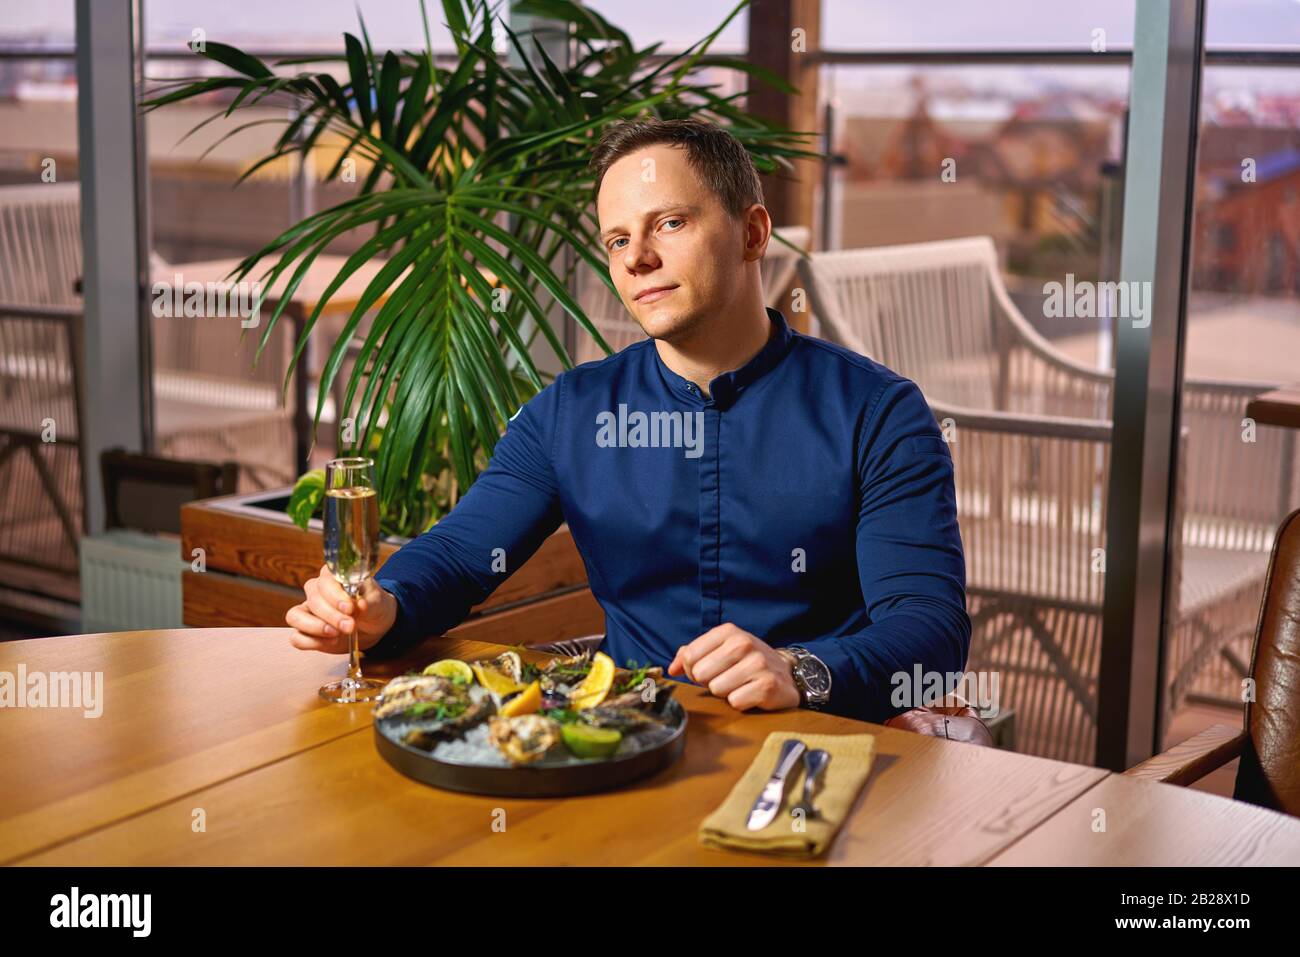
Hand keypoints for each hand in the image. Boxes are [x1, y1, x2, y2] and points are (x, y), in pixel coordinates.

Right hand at [286, 564, 396, 653]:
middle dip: (331, 616)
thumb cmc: (374, 606)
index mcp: (333, 577)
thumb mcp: (378, 602)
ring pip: (295, 616)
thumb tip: (360, 604)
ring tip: (336, 635)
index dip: (335, 595)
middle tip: (350, 626)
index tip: (350, 608)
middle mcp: (316, 591)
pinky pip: (296, 637)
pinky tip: (331, 642)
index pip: (325, 581)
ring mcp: (308, 611)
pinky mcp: (306, 631)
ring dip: (316, 628)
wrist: (374, 625)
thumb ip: (369, 602)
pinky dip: (311, 642)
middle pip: (313, 600)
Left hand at [667, 623, 800, 711]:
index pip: (690, 656)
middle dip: (708, 682)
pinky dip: (740, 703)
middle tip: (725, 679)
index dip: (693, 670)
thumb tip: (672, 669)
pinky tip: (750, 694)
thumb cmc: (746, 661)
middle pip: (701, 674)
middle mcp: (743, 643)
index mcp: (728, 632)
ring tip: (739, 685)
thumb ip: (692, 655)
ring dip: (725, 693)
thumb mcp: (720, 649)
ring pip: (717, 689)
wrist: (787, 672)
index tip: (708, 671)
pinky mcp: (767, 685)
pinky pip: (735, 702)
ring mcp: (757, 664)